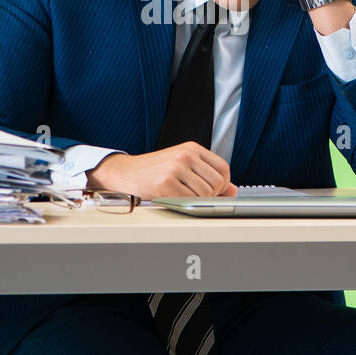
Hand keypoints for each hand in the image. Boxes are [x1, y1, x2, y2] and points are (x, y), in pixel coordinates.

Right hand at [85, 144, 237, 199]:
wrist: (122, 173)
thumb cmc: (153, 171)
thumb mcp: (181, 166)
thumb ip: (207, 176)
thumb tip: (233, 190)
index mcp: (192, 148)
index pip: (223, 169)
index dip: (222, 185)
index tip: (212, 192)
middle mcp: (185, 155)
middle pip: (217, 184)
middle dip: (209, 196)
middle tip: (191, 196)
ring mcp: (175, 168)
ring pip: (205, 195)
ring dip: (195, 202)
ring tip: (179, 197)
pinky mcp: (165, 184)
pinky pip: (189, 202)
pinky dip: (184, 206)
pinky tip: (172, 199)